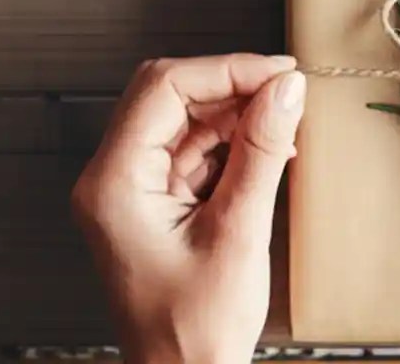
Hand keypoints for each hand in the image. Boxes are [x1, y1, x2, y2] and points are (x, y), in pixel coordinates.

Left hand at [71, 54, 304, 363]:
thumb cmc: (196, 329)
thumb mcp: (239, 234)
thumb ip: (261, 153)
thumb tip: (286, 90)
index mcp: (114, 182)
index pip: (164, 88)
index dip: (226, 70)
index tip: (280, 73)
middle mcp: (112, 178)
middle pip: (168, 95)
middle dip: (230, 85)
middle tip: (286, 88)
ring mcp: (132, 189)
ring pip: (182, 118)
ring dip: (235, 112)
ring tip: (285, 120)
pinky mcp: (155, 201)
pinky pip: (191, 150)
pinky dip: (232, 141)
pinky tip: (269, 146)